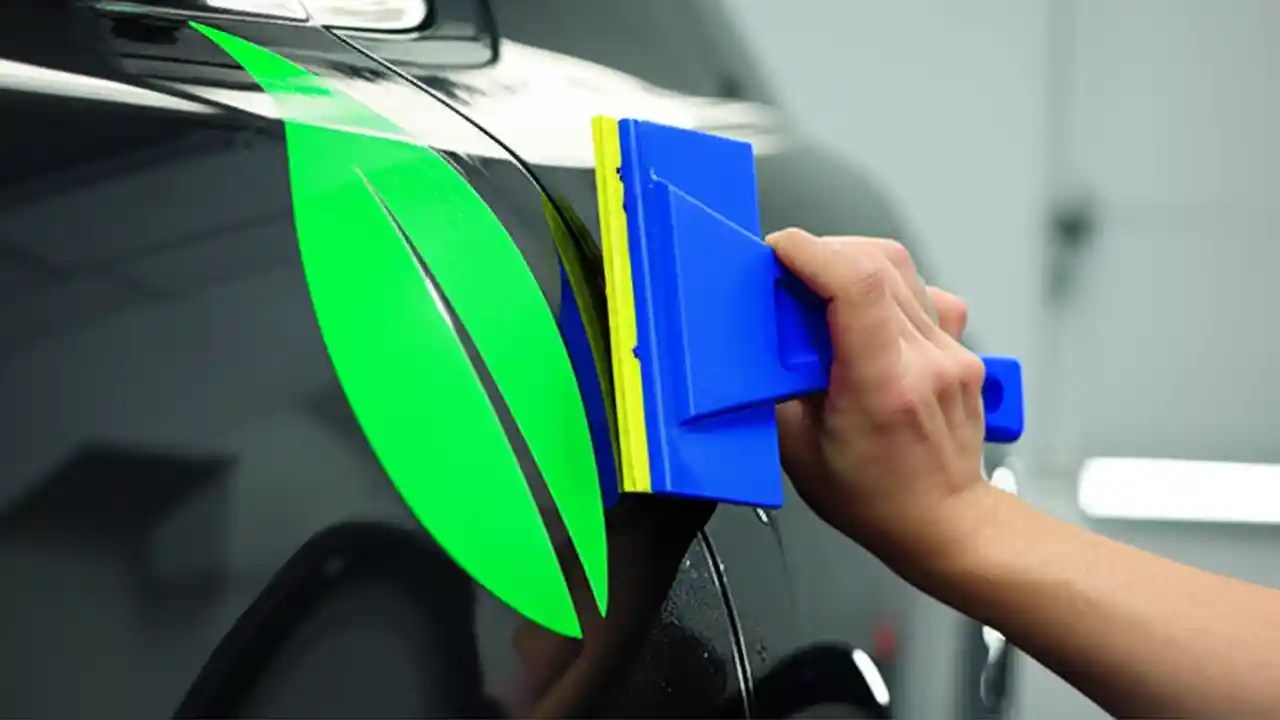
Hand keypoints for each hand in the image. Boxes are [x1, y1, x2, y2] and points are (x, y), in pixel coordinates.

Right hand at [768, 228, 993, 572]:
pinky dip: (885, 289)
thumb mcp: (799, 451)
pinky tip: (866, 316)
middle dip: (821, 255)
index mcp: (883, 387)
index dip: (812, 253)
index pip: (858, 286)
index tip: (779, 251)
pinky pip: (921, 293)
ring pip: (900, 269)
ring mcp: (951, 353)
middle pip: (877, 263)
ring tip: (821, 296)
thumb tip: (755, 338)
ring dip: (851, 265)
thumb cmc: (875, 499)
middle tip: (789, 278)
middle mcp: (925, 362)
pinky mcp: (960, 349)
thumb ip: (774, 389)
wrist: (943, 522)